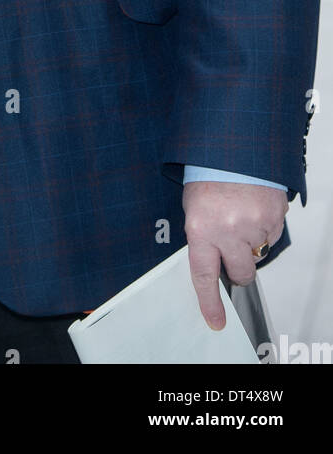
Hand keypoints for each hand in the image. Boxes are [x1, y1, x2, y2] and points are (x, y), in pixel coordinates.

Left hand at [183, 180, 287, 329]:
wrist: (234, 147)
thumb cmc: (209, 174)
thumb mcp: (194, 206)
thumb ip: (203, 237)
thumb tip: (215, 263)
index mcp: (200, 229)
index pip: (204, 276)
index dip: (210, 302)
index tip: (216, 321)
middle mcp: (227, 231)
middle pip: (241, 273)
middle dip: (238, 267)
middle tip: (231, 244)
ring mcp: (253, 226)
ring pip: (257, 254)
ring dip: (251, 241)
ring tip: (239, 213)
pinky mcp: (274, 219)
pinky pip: (271, 237)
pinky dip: (264, 227)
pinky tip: (253, 207)